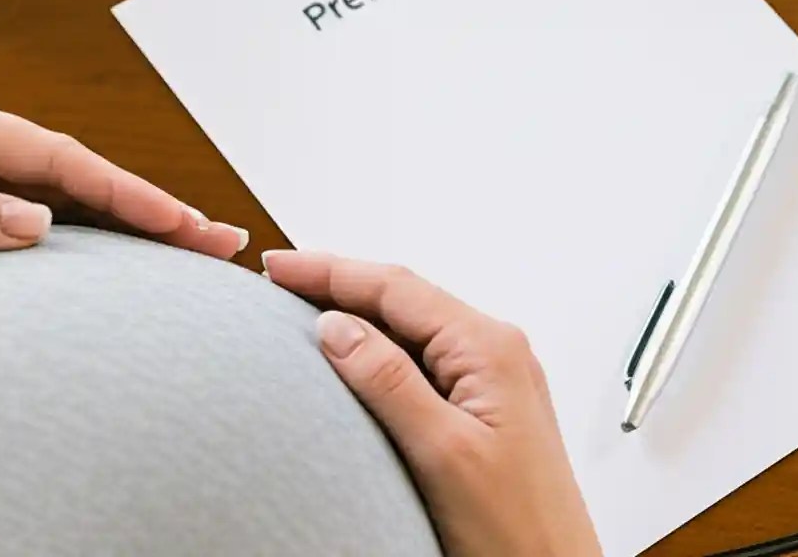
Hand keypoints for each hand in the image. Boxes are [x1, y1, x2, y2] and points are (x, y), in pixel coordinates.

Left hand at [0, 85, 247, 341]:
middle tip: (219, 238)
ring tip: (196, 247)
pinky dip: (90, 240)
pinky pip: (40, 222)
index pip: (56, 157)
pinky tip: (130, 260)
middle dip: (148, 206)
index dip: (127, 191)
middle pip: (76, 173)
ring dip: (130, 224)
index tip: (182, 223)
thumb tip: (40, 221)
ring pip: (67, 198)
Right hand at [263, 251, 600, 556]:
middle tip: (279, 279)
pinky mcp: (479, 408)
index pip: (396, 288)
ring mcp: (488, 379)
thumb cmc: (519, 530)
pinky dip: (376, 350)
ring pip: (409, 328)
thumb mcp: (442, 452)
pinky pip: (419, 360)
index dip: (331, 271)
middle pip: (402, 299)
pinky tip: (348, 356)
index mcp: (490, 349)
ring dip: (356, 313)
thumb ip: (389, 382)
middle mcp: (494, 353)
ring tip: (302, 306)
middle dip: (338, 283)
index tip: (279, 267)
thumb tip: (337, 326)